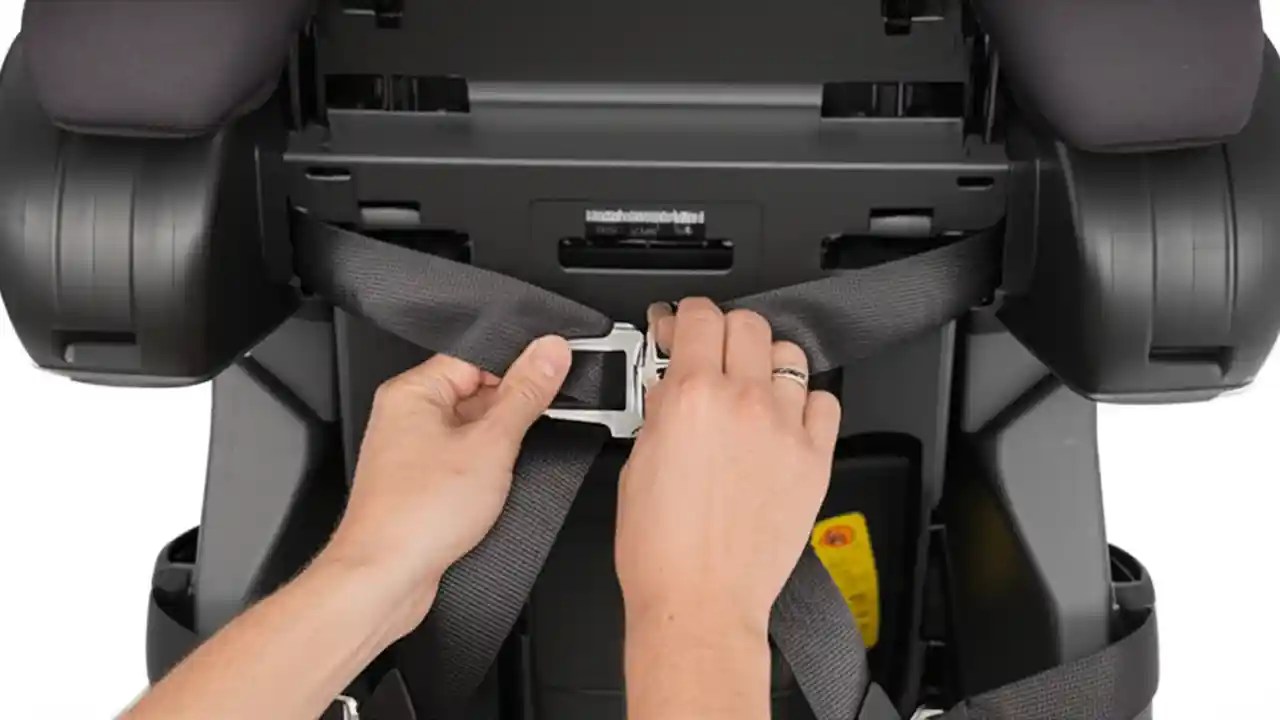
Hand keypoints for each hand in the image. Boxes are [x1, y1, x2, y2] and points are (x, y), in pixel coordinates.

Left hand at [320, 336, 571, 640]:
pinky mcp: (420, 484)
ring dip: (498, 445)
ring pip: (471, 430)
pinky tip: (496, 488)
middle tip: (529, 431)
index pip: (475, 356)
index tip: (549, 379)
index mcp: (411, 392)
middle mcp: (405, 417)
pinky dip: (485, 470)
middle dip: (509, 411)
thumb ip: (525, 394)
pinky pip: (462, 461)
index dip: (517, 367)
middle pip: (475, 392)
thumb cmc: (415, 516)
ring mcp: (411, 452)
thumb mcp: (491, 445)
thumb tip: (550, 353)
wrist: (384, 578)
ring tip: (504, 467)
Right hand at [616, 299, 841, 634]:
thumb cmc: (661, 549)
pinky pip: (825, 403)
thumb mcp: (638, 462)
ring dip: (767, 359)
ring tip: (751, 382)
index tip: (678, 328)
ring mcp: (785, 429)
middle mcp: (744, 403)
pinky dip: (806, 401)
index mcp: (692, 397)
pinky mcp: (815, 459)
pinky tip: (785, 416)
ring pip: (790, 355)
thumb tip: (671, 386)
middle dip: (723, 330)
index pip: (699, 316)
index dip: (684, 316)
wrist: (699, 601)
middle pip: (748, 324)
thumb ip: (660, 410)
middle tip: (710, 352)